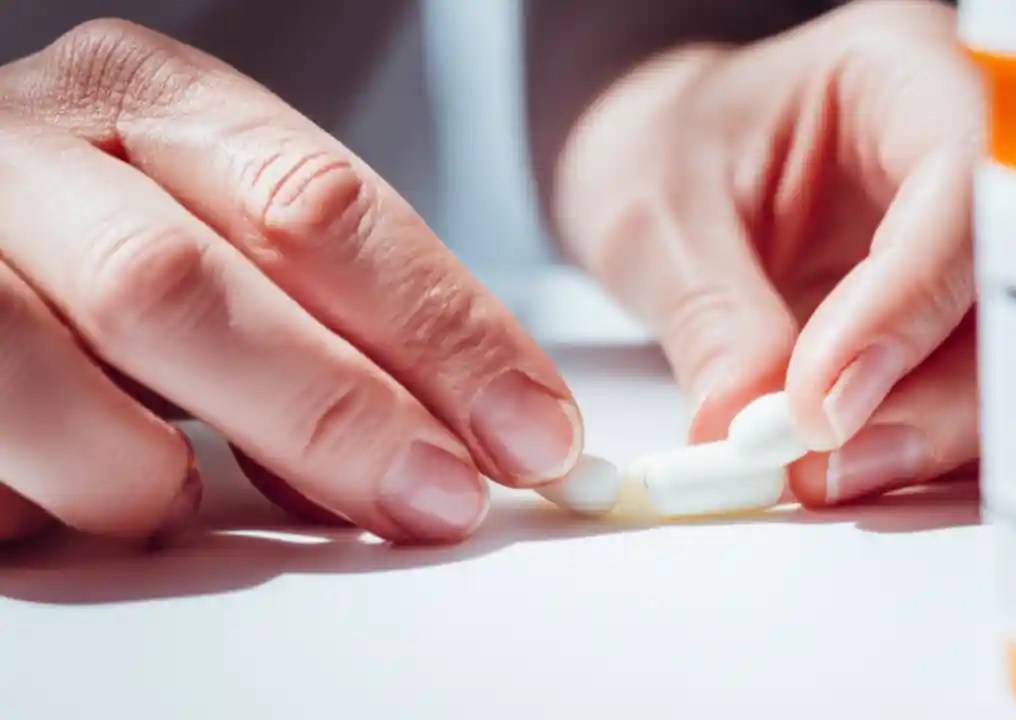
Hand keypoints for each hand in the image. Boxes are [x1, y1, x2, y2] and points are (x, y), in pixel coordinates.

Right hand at [0, 20, 582, 544]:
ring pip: (44, 375)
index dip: (439, 331)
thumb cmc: (113, 234)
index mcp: (148, 98)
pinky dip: (48, 496)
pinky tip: (82, 491)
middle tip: (435, 497)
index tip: (531, 432)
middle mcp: (30, 146)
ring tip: (177, 495)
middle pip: (183, 284)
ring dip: (143, 471)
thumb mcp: (231, 238)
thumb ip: (329, 323)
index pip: (320, 207)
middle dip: (330, 412)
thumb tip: (449, 453)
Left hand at [553, 0, 978, 505]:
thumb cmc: (661, 152)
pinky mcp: (960, 320)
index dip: (907, 302)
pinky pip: (971, 396)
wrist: (665, 168)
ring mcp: (974, 244)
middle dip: (932, 397)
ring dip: (925, 439)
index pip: (962, 181)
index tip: (822, 401)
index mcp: (900, 74)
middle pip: (1015, 286)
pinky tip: (853, 476)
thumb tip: (749, 431)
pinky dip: (915, 449)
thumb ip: (710, 316)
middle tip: (830, 469)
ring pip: (1011, 360)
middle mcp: (968, 153)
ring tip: (823, 480)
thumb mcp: (656, 218)